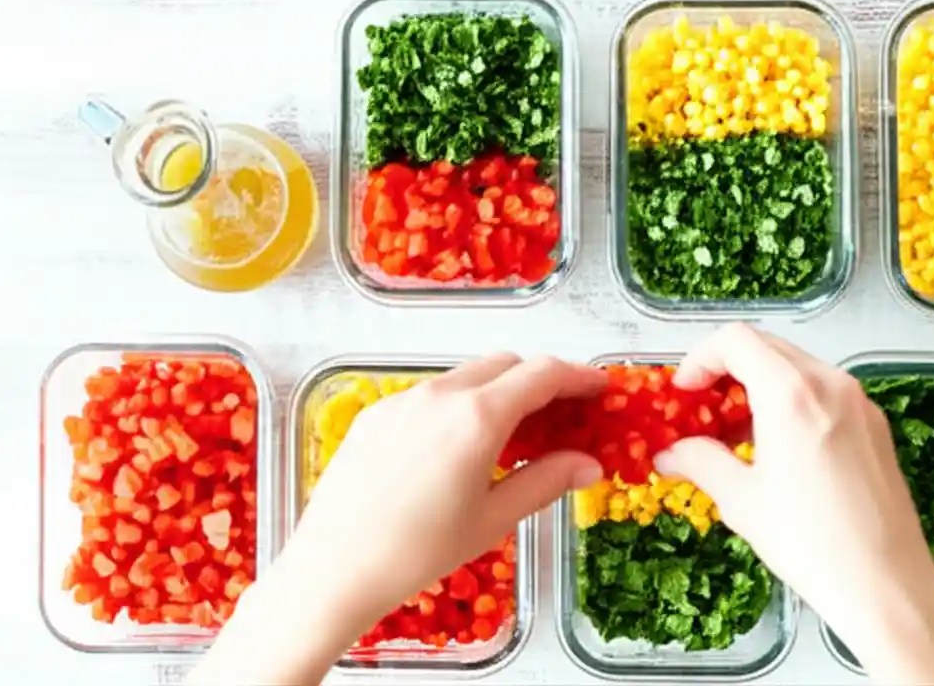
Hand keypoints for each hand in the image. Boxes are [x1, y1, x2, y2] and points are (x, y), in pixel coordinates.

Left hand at [189, 354, 604, 685]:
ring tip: (513, 436)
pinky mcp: (375, 414)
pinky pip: (431, 396)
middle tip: (563, 414)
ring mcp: (403, 400)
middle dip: (540, 381)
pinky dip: (460, 406)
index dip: (578, 376)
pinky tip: (460, 448)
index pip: (542, 374)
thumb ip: (545, 482)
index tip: (599, 388)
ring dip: (499, 392)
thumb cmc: (417, 552)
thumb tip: (588, 465)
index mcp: (477, 417)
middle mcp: (440, 395)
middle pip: (505, 365)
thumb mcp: (493, 519)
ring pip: (466, 377)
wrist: (334, 568)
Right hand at [654, 324, 933, 684]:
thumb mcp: (742, 501)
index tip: (685, 391)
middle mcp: (830, 384)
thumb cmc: (812, 543)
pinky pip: (824, 392)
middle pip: (767, 346)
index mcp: (791, 395)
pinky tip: (779, 448)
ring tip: (738, 434)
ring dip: (760, 385)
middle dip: (728, 369)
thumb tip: (670, 453)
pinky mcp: (875, 424)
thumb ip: (700, 462)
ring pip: (797, 367)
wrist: (886, 583)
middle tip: (703, 408)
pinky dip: (793, 402)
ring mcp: (859, 402)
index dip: (700, 358)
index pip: (736, 340)